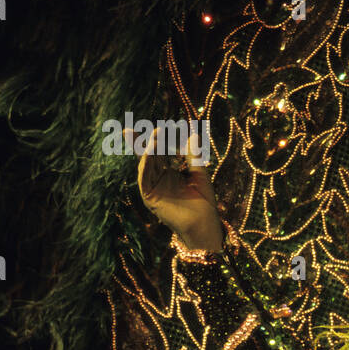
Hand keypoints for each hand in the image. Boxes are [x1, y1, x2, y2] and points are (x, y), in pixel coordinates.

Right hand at [133, 127, 224, 250]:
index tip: (159, 125)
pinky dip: (145, 167)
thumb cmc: (203, 202)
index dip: (157, 139)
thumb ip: (194, 156)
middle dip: (145, 142)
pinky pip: (144, 179)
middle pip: (148, 156)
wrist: (204, 224)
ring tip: (155, 137)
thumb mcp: (199, 174)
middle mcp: (158, 179)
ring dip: (149, 151)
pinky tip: (147, 155)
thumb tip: (193, 134)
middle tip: (144, 127)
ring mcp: (152, 188)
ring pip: (146, 165)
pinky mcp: (150, 197)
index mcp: (168, 172)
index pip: (159, 152)